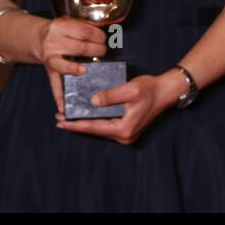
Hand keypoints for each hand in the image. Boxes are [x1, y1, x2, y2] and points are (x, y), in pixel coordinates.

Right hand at [36, 17, 108, 112]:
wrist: (39, 39)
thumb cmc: (61, 31)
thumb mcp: (70, 21)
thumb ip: (85, 27)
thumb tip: (108, 35)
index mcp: (60, 27)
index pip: (84, 32)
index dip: (98, 36)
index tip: (104, 39)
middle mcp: (53, 42)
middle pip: (79, 48)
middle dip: (95, 50)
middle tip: (103, 51)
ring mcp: (50, 58)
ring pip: (65, 66)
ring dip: (77, 70)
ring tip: (86, 70)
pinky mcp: (49, 72)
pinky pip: (55, 86)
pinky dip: (59, 98)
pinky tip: (63, 107)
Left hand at [55, 71, 182, 144]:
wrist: (165, 91)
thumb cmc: (150, 89)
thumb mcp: (129, 89)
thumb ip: (110, 96)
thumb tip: (92, 101)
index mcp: (123, 128)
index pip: (93, 127)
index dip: (76, 124)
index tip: (61, 121)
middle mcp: (124, 135)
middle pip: (95, 130)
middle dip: (77, 124)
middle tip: (59, 118)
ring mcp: (126, 134)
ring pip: (100, 129)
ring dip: (85, 123)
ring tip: (67, 117)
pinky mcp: (126, 128)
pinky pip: (106, 126)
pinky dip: (94, 121)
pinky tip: (85, 116)